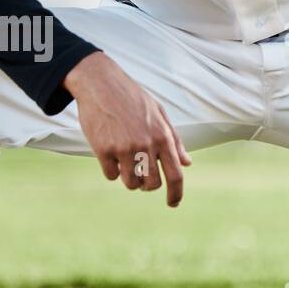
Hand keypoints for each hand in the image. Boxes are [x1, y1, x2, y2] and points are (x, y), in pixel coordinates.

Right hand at [63, 51, 191, 206]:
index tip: (173, 203)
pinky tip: (111, 155)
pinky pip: (111, 175)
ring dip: (130, 179)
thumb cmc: (133, 98)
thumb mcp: (160, 114)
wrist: (101, 83)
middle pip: (152, 185)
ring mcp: (124, 148)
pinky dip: (112, 170)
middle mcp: (145, 145)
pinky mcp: (103, 149)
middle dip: (148, 186)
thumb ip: (174, 140)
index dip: (176, 194)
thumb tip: (187, 163)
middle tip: (142, 178)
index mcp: (163, 137)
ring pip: (131, 183)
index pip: (176, 175)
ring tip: (126, 163)